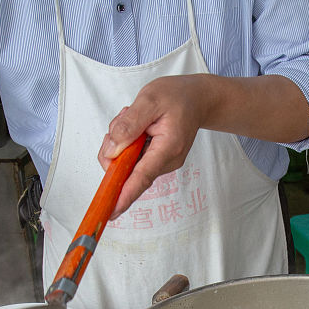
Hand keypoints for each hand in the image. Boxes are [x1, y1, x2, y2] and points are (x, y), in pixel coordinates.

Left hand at [98, 75, 212, 215]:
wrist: (198, 99)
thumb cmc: (178, 97)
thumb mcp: (149, 100)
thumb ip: (129, 125)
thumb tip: (112, 151)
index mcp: (168, 148)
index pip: (142, 177)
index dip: (124, 195)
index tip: (111, 211)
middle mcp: (167, 162)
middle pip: (127, 169)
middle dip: (115, 147)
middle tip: (126, 117)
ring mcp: (161, 163)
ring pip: (126, 162)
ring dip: (121, 140)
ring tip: (136, 117)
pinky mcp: (155, 161)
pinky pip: (131, 158)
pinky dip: (127, 141)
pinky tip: (138, 125)